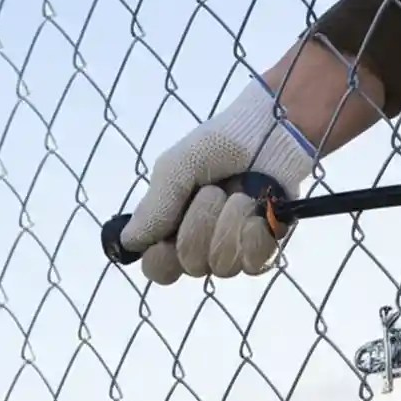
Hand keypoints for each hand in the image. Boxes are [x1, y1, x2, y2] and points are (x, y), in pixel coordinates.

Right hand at [120, 80, 316, 283]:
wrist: (271, 131)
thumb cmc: (220, 145)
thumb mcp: (177, 167)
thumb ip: (155, 206)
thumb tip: (128, 241)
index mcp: (173, 228)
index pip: (158, 269)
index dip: (161, 258)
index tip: (168, 232)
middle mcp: (202, 245)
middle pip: (190, 267)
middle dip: (199, 224)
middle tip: (212, 191)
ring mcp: (235, 249)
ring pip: (222, 266)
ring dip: (229, 222)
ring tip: (239, 193)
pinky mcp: (266, 248)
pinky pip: (254, 264)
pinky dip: (254, 234)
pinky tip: (258, 210)